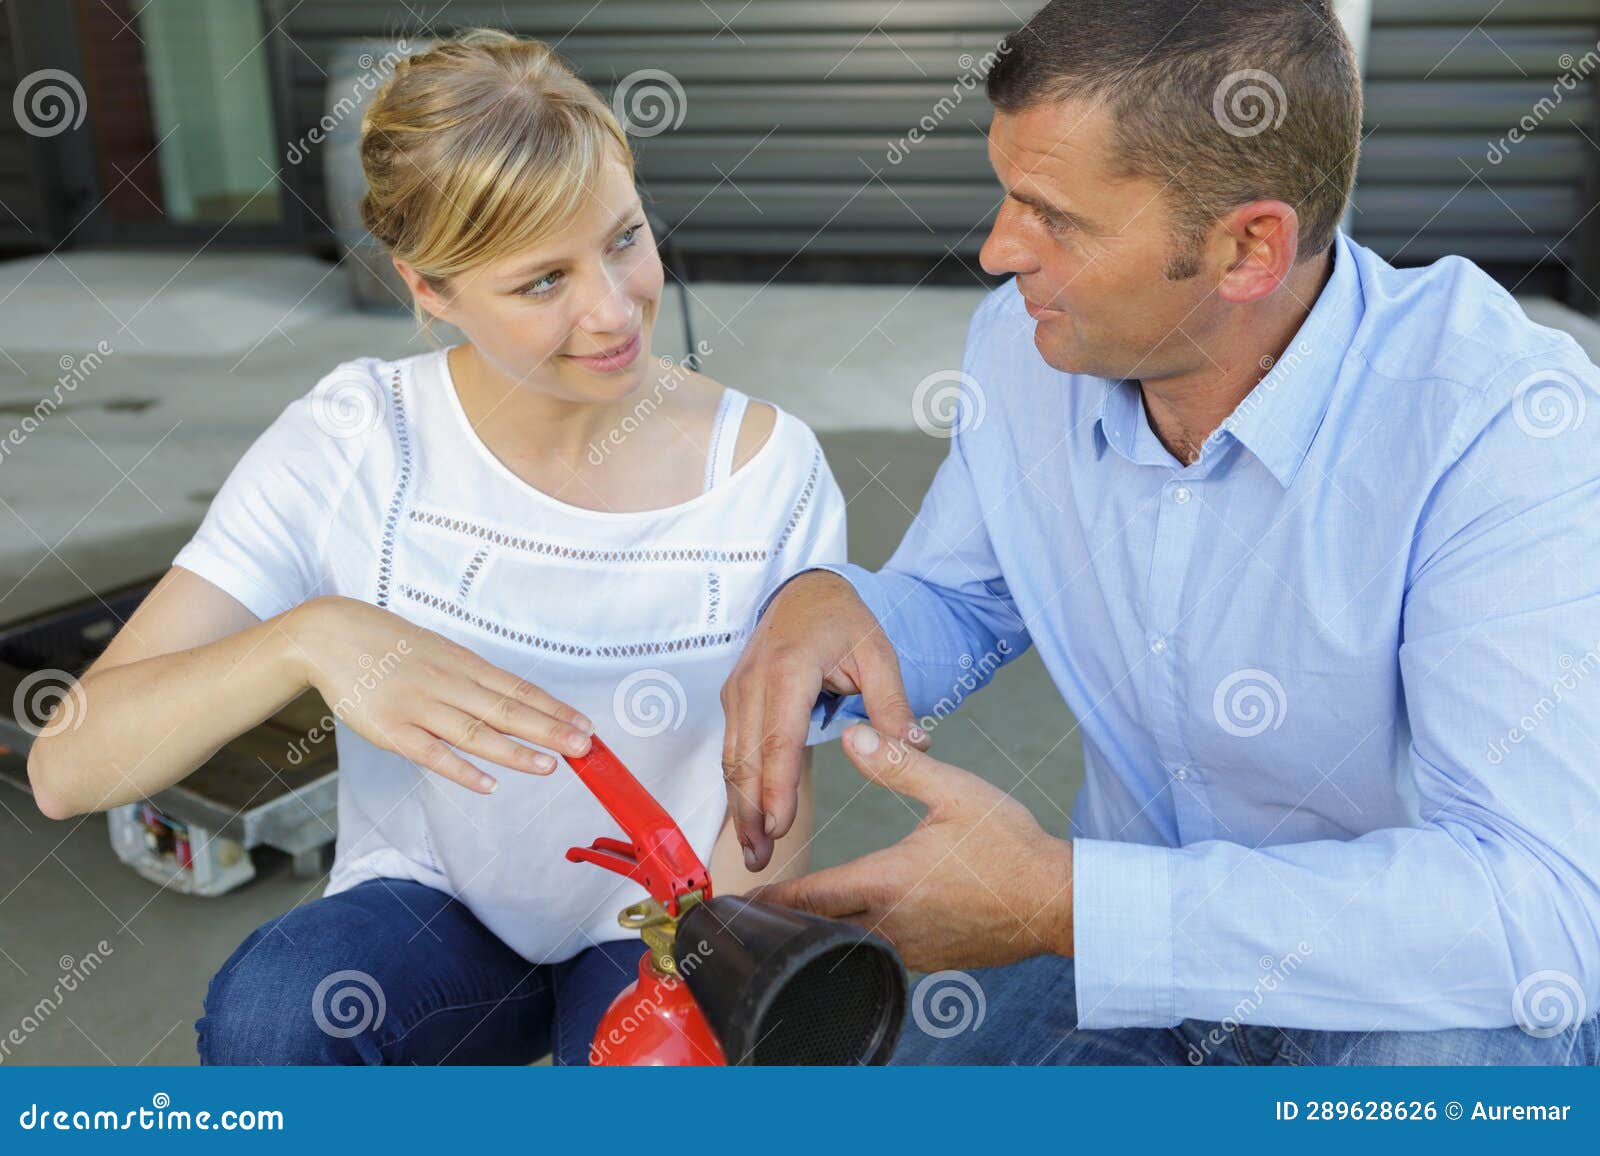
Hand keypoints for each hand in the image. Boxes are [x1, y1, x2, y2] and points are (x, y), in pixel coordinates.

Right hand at [286, 595, 592, 793]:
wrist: (329, 635)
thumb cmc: (389, 645)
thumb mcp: (438, 652)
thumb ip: (470, 678)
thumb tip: (512, 702)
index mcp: (463, 664)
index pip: (519, 690)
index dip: (554, 709)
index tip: (586, 726)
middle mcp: (448, 683)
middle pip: (507, 710)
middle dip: (550, 730)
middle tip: (585, 747)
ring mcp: (419, 706)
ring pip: (476, 733)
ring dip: (515, 751)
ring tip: (551, 766)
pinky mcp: (390, 729)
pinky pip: (431, 753)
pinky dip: (461, 769)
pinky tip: (488, 784)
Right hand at [721, 570, 929, 869]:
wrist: (805, 591)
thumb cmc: (842, 621)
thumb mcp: (878, 653)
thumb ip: (892, 704)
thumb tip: (915, 747)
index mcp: (789, 668)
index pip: (779, 738)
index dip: (777, 786)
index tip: (780, 827)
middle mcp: (753, 681)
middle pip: (746, 757)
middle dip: (751, 812)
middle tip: (761, 859)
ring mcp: (738, 690)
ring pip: (732, 759)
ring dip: (739, 807)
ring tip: (752, 852)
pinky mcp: (734, 700)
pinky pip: (732, 750)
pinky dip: (736, 788)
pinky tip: (747, 820)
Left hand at [753, 724, 1073, 971]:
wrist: (1056, 901)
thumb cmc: (1009, 845)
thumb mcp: (954, 791)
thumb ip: (897, 765)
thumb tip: (853, 734)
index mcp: (887, 880)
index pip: (812, 895)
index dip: (774, 898)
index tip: (744, 900)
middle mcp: (891, 923)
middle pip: (821, 927)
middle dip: (790, 918)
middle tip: (762, 909)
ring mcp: (911, 949)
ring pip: (849, 944)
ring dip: (825, 930)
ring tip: (802, 916)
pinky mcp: (931, 961)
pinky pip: (881, 954)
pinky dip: (860, 940)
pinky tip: (859, 924)